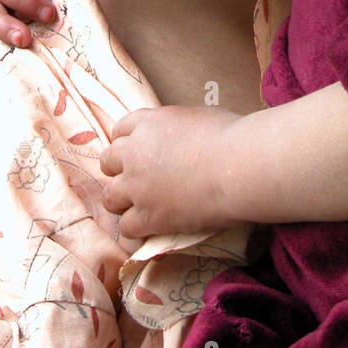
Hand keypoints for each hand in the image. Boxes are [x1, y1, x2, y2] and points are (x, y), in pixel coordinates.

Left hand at [100, 106, 242, 239]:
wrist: (238, 166)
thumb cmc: (230, 136)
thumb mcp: (197, 117)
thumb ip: (177, 128)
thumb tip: (181, 138)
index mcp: (149, 123)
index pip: (121, 129)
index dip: (127, 142)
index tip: (136, 151)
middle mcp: (135, 153)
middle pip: (108, 161)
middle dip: (119, 170)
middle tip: (136, 178)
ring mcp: (138, 186)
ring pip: (110, 197)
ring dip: (122, 201)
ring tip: (138, 206)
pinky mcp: (148, 217)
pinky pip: (127, 228)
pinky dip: (136, 229)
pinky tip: (149, 228)